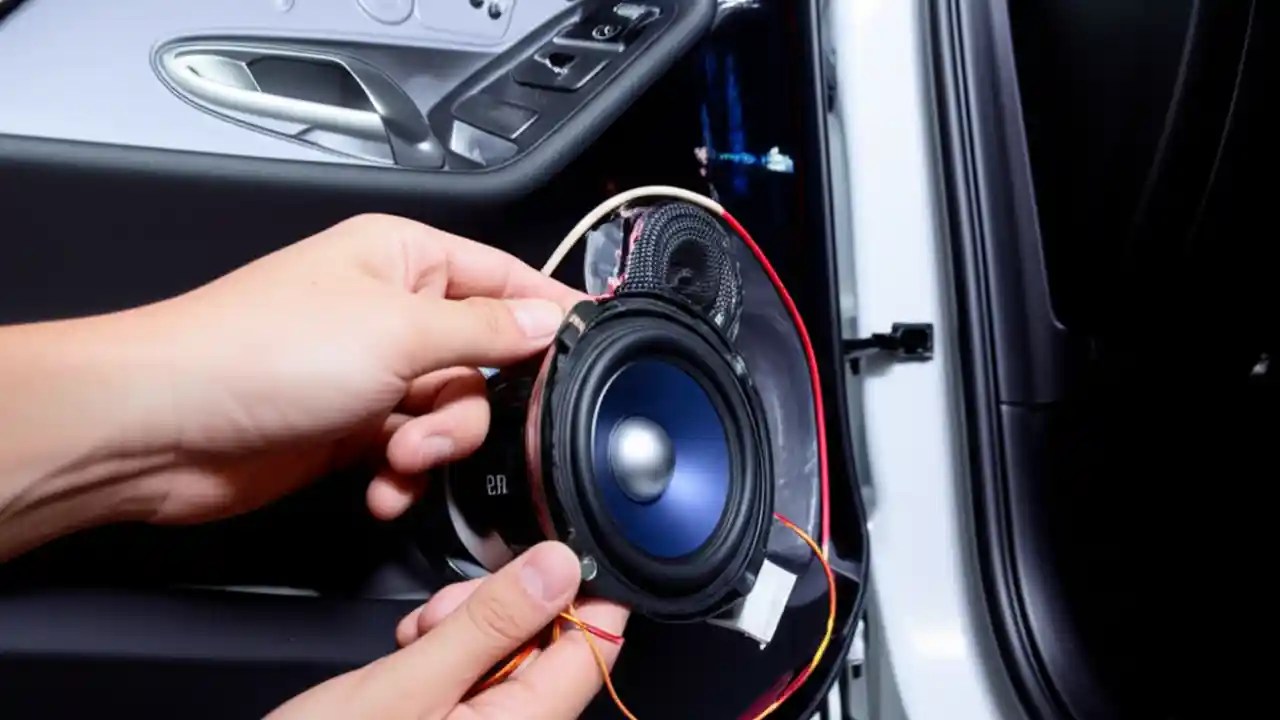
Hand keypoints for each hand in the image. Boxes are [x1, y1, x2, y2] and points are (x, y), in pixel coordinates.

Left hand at [0, 213, 584, 558]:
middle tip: (435, 423)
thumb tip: (548, 318)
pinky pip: (412, 453)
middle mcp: (390, 311)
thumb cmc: (258, 352)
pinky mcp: (350, 427)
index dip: (547, 311)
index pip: (504, 276)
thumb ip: (487, 329)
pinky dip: (405, 477)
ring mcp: (370, 372)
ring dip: (434, 446)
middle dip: (470, 406)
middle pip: (485, 360)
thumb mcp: (398, 332)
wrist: (166, 426)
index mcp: (404, 258)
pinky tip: (381, 486)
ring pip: (451, 414)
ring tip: (397, 456)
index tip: (587, 345)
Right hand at [268, 542, 629, 719]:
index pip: (593, 650)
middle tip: (446, 612)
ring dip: (465, 629)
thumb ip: (489, 625)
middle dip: (501, 612)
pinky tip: (410, 653)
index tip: (553, 549)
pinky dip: (444, 653)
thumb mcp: (408, 685)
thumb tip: (560, 566)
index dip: (582, 591)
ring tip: (415, 639)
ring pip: (508, 656)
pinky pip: (475, 677)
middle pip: (550, 648)